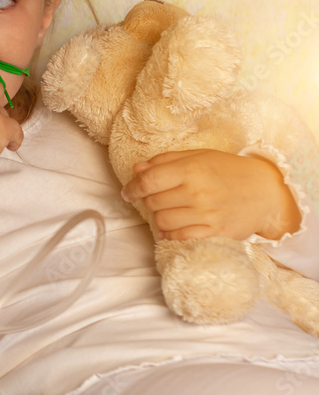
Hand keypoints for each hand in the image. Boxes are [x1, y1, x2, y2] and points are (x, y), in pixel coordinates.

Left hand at [120, 149, 299, 240]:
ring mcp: (206, 215)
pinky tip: (174, 227)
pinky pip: (179, 238)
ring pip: (162, 222)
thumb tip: (137, 170)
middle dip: (149, 201)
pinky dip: (170, 234)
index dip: (133, 188)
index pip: (149, 181)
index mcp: (191, 170)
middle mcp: (197, 193)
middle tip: (157, 198)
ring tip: (167, 211)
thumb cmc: (227, 170)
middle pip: (153, 203)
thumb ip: (165, 162)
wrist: (266, 191)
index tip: (128, 193)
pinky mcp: (215, 233)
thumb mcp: (197, 156)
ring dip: (158, 218)